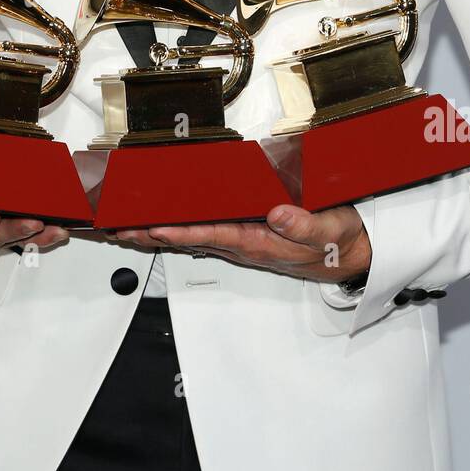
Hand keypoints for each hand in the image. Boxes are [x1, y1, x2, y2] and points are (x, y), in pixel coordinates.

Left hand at [109, 204, 371, 284]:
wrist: (350, 255)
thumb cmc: (337, 241)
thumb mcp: (330, 231)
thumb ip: (304, 224)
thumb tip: (277, 214)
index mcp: (260, 242)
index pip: (213, 235)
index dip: (182, 232)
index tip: (153, 228)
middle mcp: (244, 245)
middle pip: (191, 239)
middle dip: (153, 236)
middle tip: (119, 231)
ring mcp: (243, 243)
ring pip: (193, 238)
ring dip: (158, 235)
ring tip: (126, 229)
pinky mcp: (246, 238)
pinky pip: (205, 234)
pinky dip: (179, 230)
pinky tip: (162, 227)